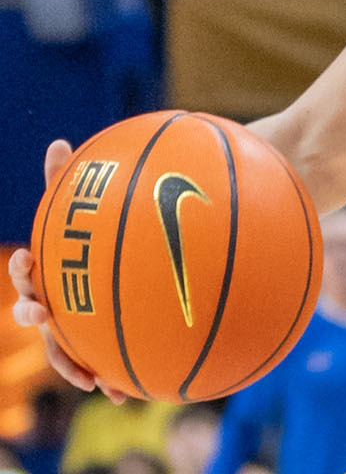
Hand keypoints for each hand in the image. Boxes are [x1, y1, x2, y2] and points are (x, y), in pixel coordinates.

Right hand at [9, 140, 125, 401]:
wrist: (133, 270)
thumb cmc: (101, 236)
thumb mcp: (91, 208)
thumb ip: (73, 181)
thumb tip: (58, 141)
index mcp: (51, 271)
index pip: (28, 269)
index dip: (23, 267)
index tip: (27, 259)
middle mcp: (55, 301)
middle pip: (35, 312)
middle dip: (33, 313)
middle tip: (41, 311)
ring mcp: (73, 327)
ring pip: (62, 350)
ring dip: (68, 363)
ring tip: (84, 377)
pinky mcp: (97, 347)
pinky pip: (99, 366)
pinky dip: (107, 380)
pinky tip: (124, 393)